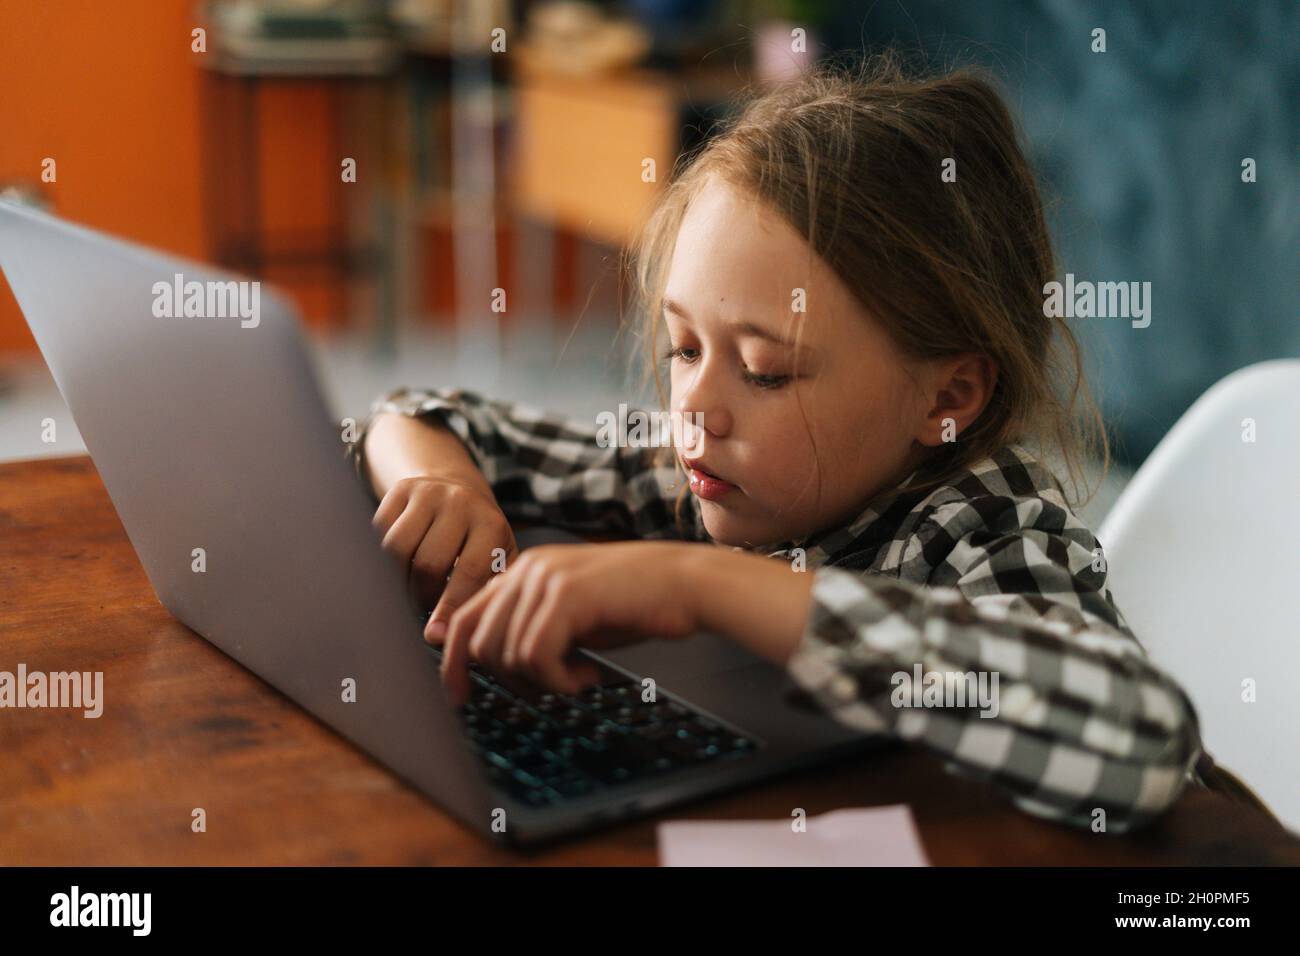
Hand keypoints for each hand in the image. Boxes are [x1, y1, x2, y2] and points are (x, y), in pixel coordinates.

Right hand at [371, 474, 518, 626]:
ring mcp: (429, 491)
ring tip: (408, 590)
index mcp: (491, 524)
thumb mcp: (498, 562)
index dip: (449, 608)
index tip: (434, 635)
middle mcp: (461, 502)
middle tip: (423, 608)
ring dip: (396, 579)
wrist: (461, 492)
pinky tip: (395, 566)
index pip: (468, 572)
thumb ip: (485, 594)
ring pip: (396, 548)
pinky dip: (380, 556)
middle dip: (421, 596)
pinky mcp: (401, 488)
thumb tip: (456, 636)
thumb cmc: (481, 541)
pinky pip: (378, 532)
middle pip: (427, 563)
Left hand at [428, 541, 699, 707]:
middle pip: (479, 643)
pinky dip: (559, 681)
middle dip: (509, 680)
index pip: (465, 617)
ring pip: (507, 654)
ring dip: (542, 682)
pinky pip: (536, 658)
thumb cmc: (637, 604)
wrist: (685, 584)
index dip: (453, 663)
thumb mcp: (574, 617)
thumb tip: (493, 665)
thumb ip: (532, 629)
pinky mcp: (567, 596)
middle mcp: (528, 569)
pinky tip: (588, 675)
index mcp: (524, 571)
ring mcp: (545, 579)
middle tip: (551, 688)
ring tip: (579, 677)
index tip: (459, 698)